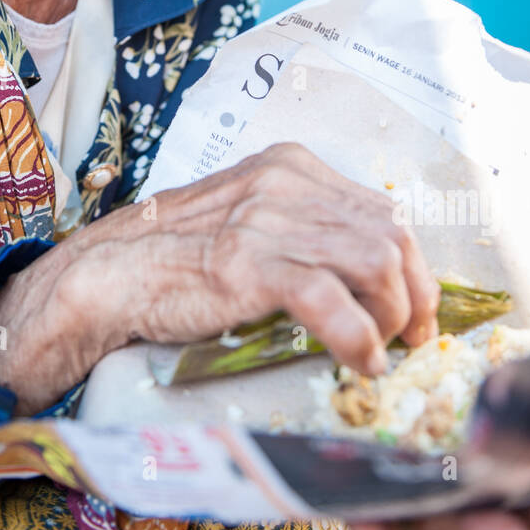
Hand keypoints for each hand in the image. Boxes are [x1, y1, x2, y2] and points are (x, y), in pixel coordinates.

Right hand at [0, 142, 438, 412]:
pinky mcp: (250, 264)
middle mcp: (286, 182)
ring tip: (381, 351)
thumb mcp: (251, 221)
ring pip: (376, 262)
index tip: (418, 308)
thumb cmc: (180, 257)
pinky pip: (333, 301)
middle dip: (416, 293)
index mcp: (291, 166)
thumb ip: (304, 230)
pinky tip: (359, 363)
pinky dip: (360, 338)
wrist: (112, 273)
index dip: (414, 265)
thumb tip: (370, 274)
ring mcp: (267, 220)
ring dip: (392, 317)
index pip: (382, 209)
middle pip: (391, 233)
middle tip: (413, 339)